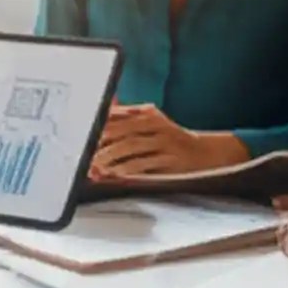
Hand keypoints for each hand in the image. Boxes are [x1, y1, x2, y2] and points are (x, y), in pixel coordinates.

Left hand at [89, 105, 236, 180]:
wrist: (204, 152)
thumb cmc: (170, 138)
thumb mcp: (151, 123)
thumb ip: (126, 118)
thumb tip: (103, 114)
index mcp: (149, 115)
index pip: (119, 118)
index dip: (100, 128)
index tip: (83, 137)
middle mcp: (157, 125)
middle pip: (123, 131)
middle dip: (102, 143)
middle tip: (85, 154)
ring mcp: (165, 142)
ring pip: (132, 147)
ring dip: (111, 157)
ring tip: (96, 166)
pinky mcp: (171, 159)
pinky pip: (145, 164)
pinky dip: (128, 169)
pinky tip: (116, 173)